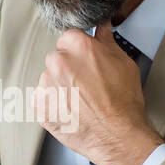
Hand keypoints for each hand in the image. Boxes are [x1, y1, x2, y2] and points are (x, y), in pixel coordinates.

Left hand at [33, 21, 162, 164]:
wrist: (118, 136)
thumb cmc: (124, 103)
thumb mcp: (124, 63)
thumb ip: (107, 42)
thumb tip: (102, 28)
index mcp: (78, 46)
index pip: (70, 37)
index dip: (80, 51)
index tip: (86, 62)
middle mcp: (58, 62)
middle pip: (57, 58)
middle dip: (68, 68)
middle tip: (86, 85)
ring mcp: (46, 85)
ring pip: (48, 79)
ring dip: (59, 86)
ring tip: (80, 101)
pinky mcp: (39, 106)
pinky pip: (41, 99)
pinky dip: (52, 104)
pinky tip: (71, 111)